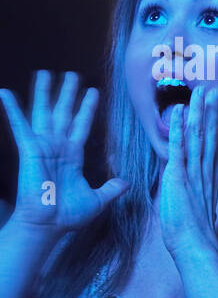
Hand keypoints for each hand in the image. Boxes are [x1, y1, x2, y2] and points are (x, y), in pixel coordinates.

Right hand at [0, 70, 126, 234]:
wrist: (48, 225)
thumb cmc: (67, 216)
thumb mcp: (98, 200)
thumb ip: (111, 189)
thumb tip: (126, 183)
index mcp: (72, 156)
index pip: (81, 125)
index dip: (86, 109)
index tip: (93, 91)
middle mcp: (57, 147)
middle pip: (63, 113)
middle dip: (68, 94)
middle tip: (72, 74)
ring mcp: (42, 147)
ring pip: (44, 113)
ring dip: (44, 93)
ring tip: (45, 73)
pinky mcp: (29, 150)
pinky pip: (20, 126)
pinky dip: (13, 109)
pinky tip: (6, 93)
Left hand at [159, 85, 217, 257]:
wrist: (195, 247)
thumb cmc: (194, 236)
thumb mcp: (199, 213)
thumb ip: (201, 201)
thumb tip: (203, 201)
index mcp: (209, 180)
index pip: (213, 148)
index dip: (216, 127)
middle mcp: (205, 172)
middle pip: (209, 136)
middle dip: (211, 112)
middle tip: (213, 90)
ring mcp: (193, 173)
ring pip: (197, 136)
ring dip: (197, 112)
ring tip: (200, 92)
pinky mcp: (178, 176)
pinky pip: (178, 147)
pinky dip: (177, 128)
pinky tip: (178, 111)